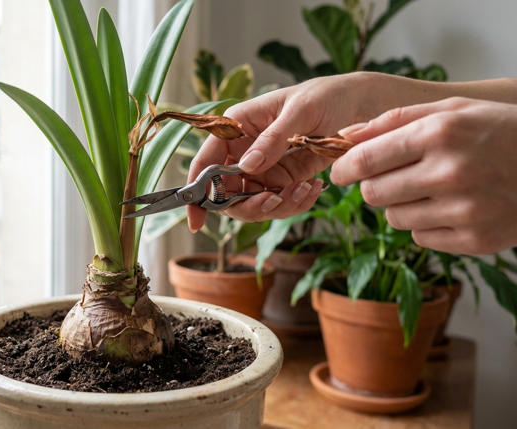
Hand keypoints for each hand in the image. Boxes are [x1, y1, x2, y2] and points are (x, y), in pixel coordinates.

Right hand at [186, 72, 432, 230]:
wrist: (366, 107)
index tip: (195, 219)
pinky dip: (294, 204)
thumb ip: (271, 139)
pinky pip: (279, 204)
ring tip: (305, 190)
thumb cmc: (329, 95)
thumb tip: (245, 166)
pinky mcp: (286, 181)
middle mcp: (245, 149)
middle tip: (273, 202)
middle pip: (226, 192)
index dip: (196, 190)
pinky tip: (314, 189)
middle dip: (247, 205)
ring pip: (252, 204)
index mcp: (238, 125)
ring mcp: (265, 168)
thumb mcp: (300, 111)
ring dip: (276, 206)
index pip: (206, 160)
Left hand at [331, 97, 516, 253]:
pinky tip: (450, 207)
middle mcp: (450, 172)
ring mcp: (464, 210)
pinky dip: (426, 225)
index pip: (366, 159)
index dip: (344, 168)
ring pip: (394, 218)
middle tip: (393, 177)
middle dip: (374, 186)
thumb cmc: (496, 132)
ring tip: (431, 189)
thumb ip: (394, 120)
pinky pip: (420, 238)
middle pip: (373, 194)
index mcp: (440, 134)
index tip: (339, 172)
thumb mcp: (451, 111)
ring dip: (401, 205)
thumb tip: (344, 136)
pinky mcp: (475, 239)